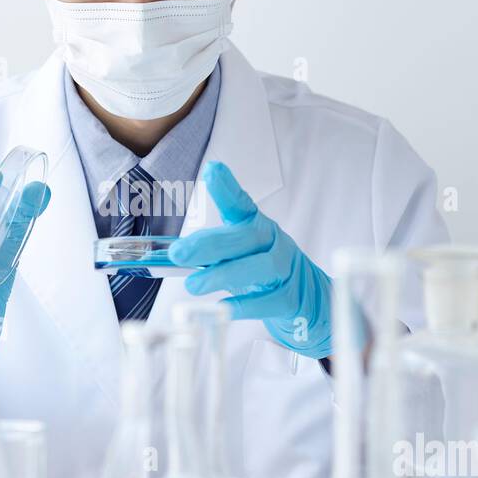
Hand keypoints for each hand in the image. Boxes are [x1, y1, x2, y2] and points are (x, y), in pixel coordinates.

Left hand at [167, 161, 332, 358]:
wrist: (306, 298)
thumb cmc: (261, 272)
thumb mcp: (237, 254)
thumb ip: (209, 251)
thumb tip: (171, 255)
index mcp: (255, 225)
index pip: (240, 203)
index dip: (227, 187)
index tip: (212, 170)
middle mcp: (272, 241)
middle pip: (245, 236)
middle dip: (210, 243)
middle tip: (179, 252)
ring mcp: (285, 268)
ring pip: (260, 266)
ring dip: (224, 274)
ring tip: (193, 285)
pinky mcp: (291, 297)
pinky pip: (269, 300)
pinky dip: (245, 305)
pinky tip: (224, 307)